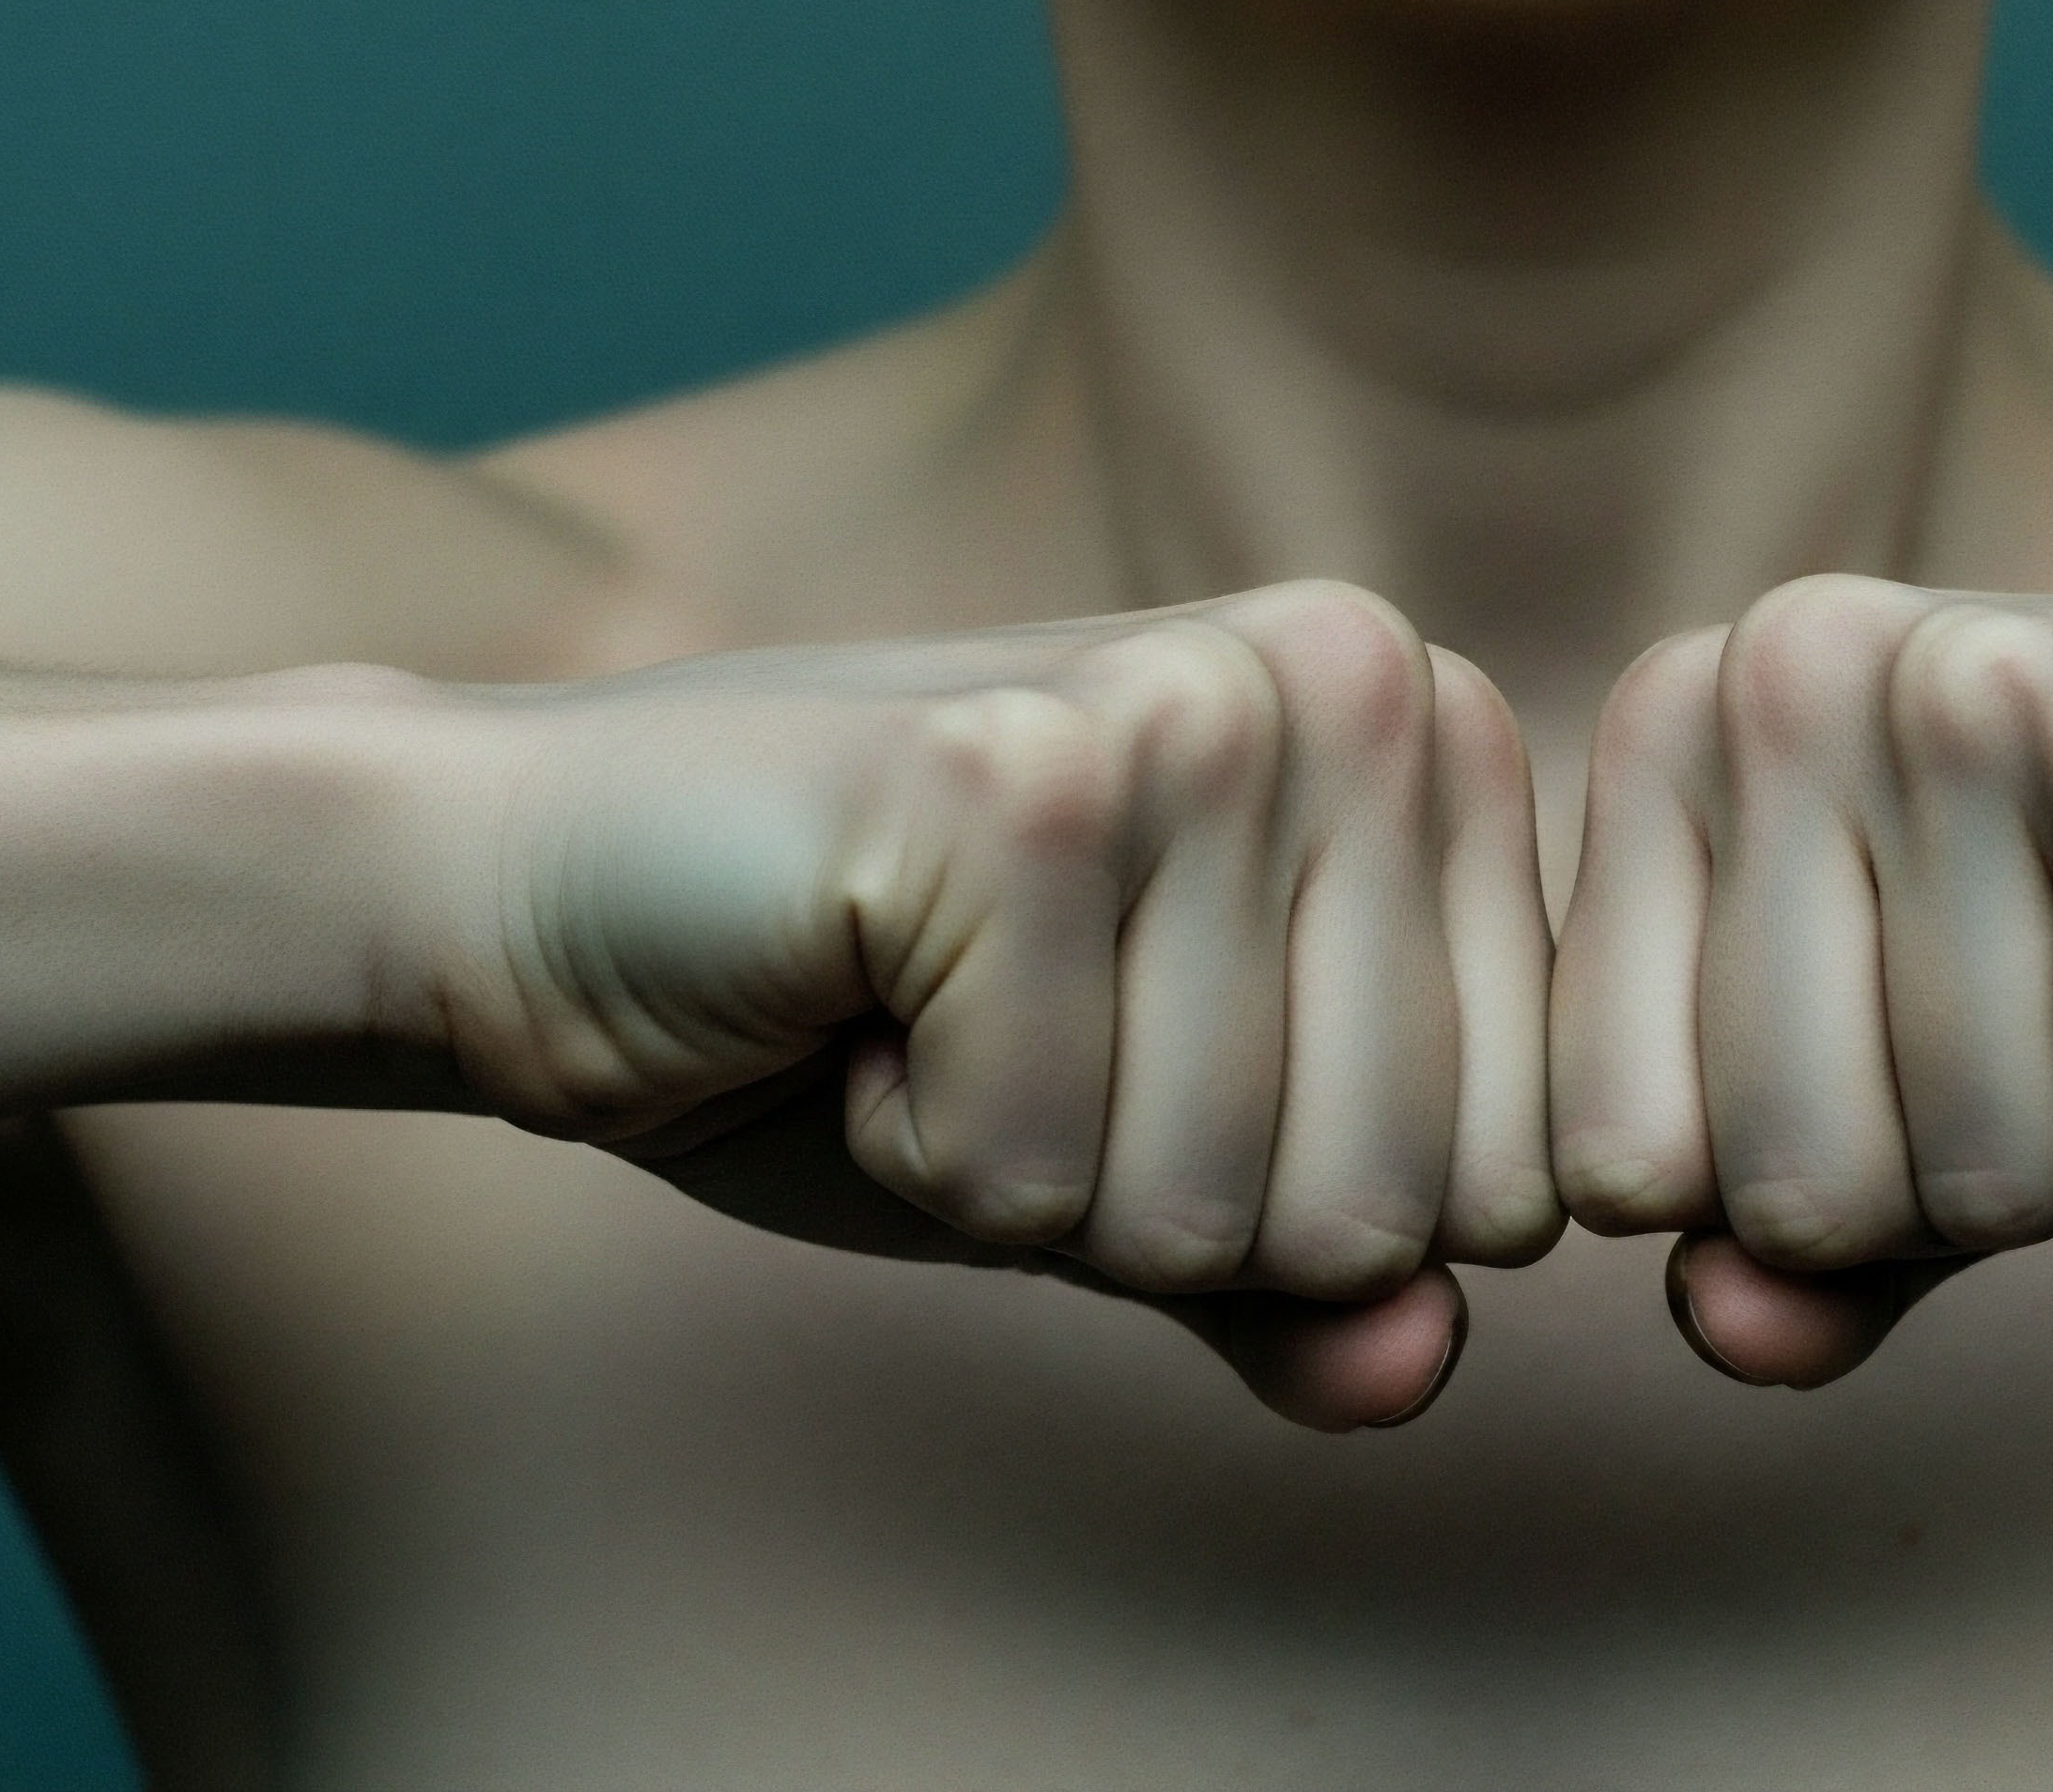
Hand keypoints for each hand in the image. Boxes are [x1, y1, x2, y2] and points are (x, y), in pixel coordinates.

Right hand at [396, 581, 1554, 1428]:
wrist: (536, 884)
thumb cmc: (863, 1017)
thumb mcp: (1134, 1169)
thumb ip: (1308, 1276)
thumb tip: (1424, 1368)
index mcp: (1436, 742)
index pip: (1516, 1177)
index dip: (1296, 1220)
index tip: (1133, 1070)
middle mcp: (1355, 683)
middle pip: (1391, 1204)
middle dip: (1167, 1211)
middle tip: (1015, 1048)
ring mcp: (1191, 712)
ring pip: (1223, 1202)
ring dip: (1036, 1181)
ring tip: (937, 1011)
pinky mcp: (1016, 789)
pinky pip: (1040, 1167)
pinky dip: (920, 1146)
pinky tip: (854, 993)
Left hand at [1553, 574, 2052, 1386]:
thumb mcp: (1984, 1115)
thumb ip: (1819, 1237)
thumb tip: (1717, 1329)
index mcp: (1683, 729)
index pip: (1617, 1152)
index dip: (1815, 1199)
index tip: (1961, 1048)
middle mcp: (1786, 665)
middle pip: (1779, 1176)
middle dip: (1977, 1175)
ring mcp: (1963, 678)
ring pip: (1955, 1155)